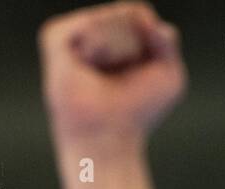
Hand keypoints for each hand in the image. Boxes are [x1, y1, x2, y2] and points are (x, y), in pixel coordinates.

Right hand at [39, 1, 186, 149]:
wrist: (109, 139)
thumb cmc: (136, 114)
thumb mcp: (169, 76)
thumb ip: (168, 39)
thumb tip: (143, 17)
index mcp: (115, 38)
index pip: (139, 14)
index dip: (148, 42)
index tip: (140, 75)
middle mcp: (91, 33)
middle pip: (126, 14)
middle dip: (133, 48)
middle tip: (117, 82)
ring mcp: (71, 35)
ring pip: (108, 19)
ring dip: (115, 52)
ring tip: (100, 79)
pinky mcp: (54, 39)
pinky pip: (87, 23)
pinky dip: (97, 47)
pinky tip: (88, 68)